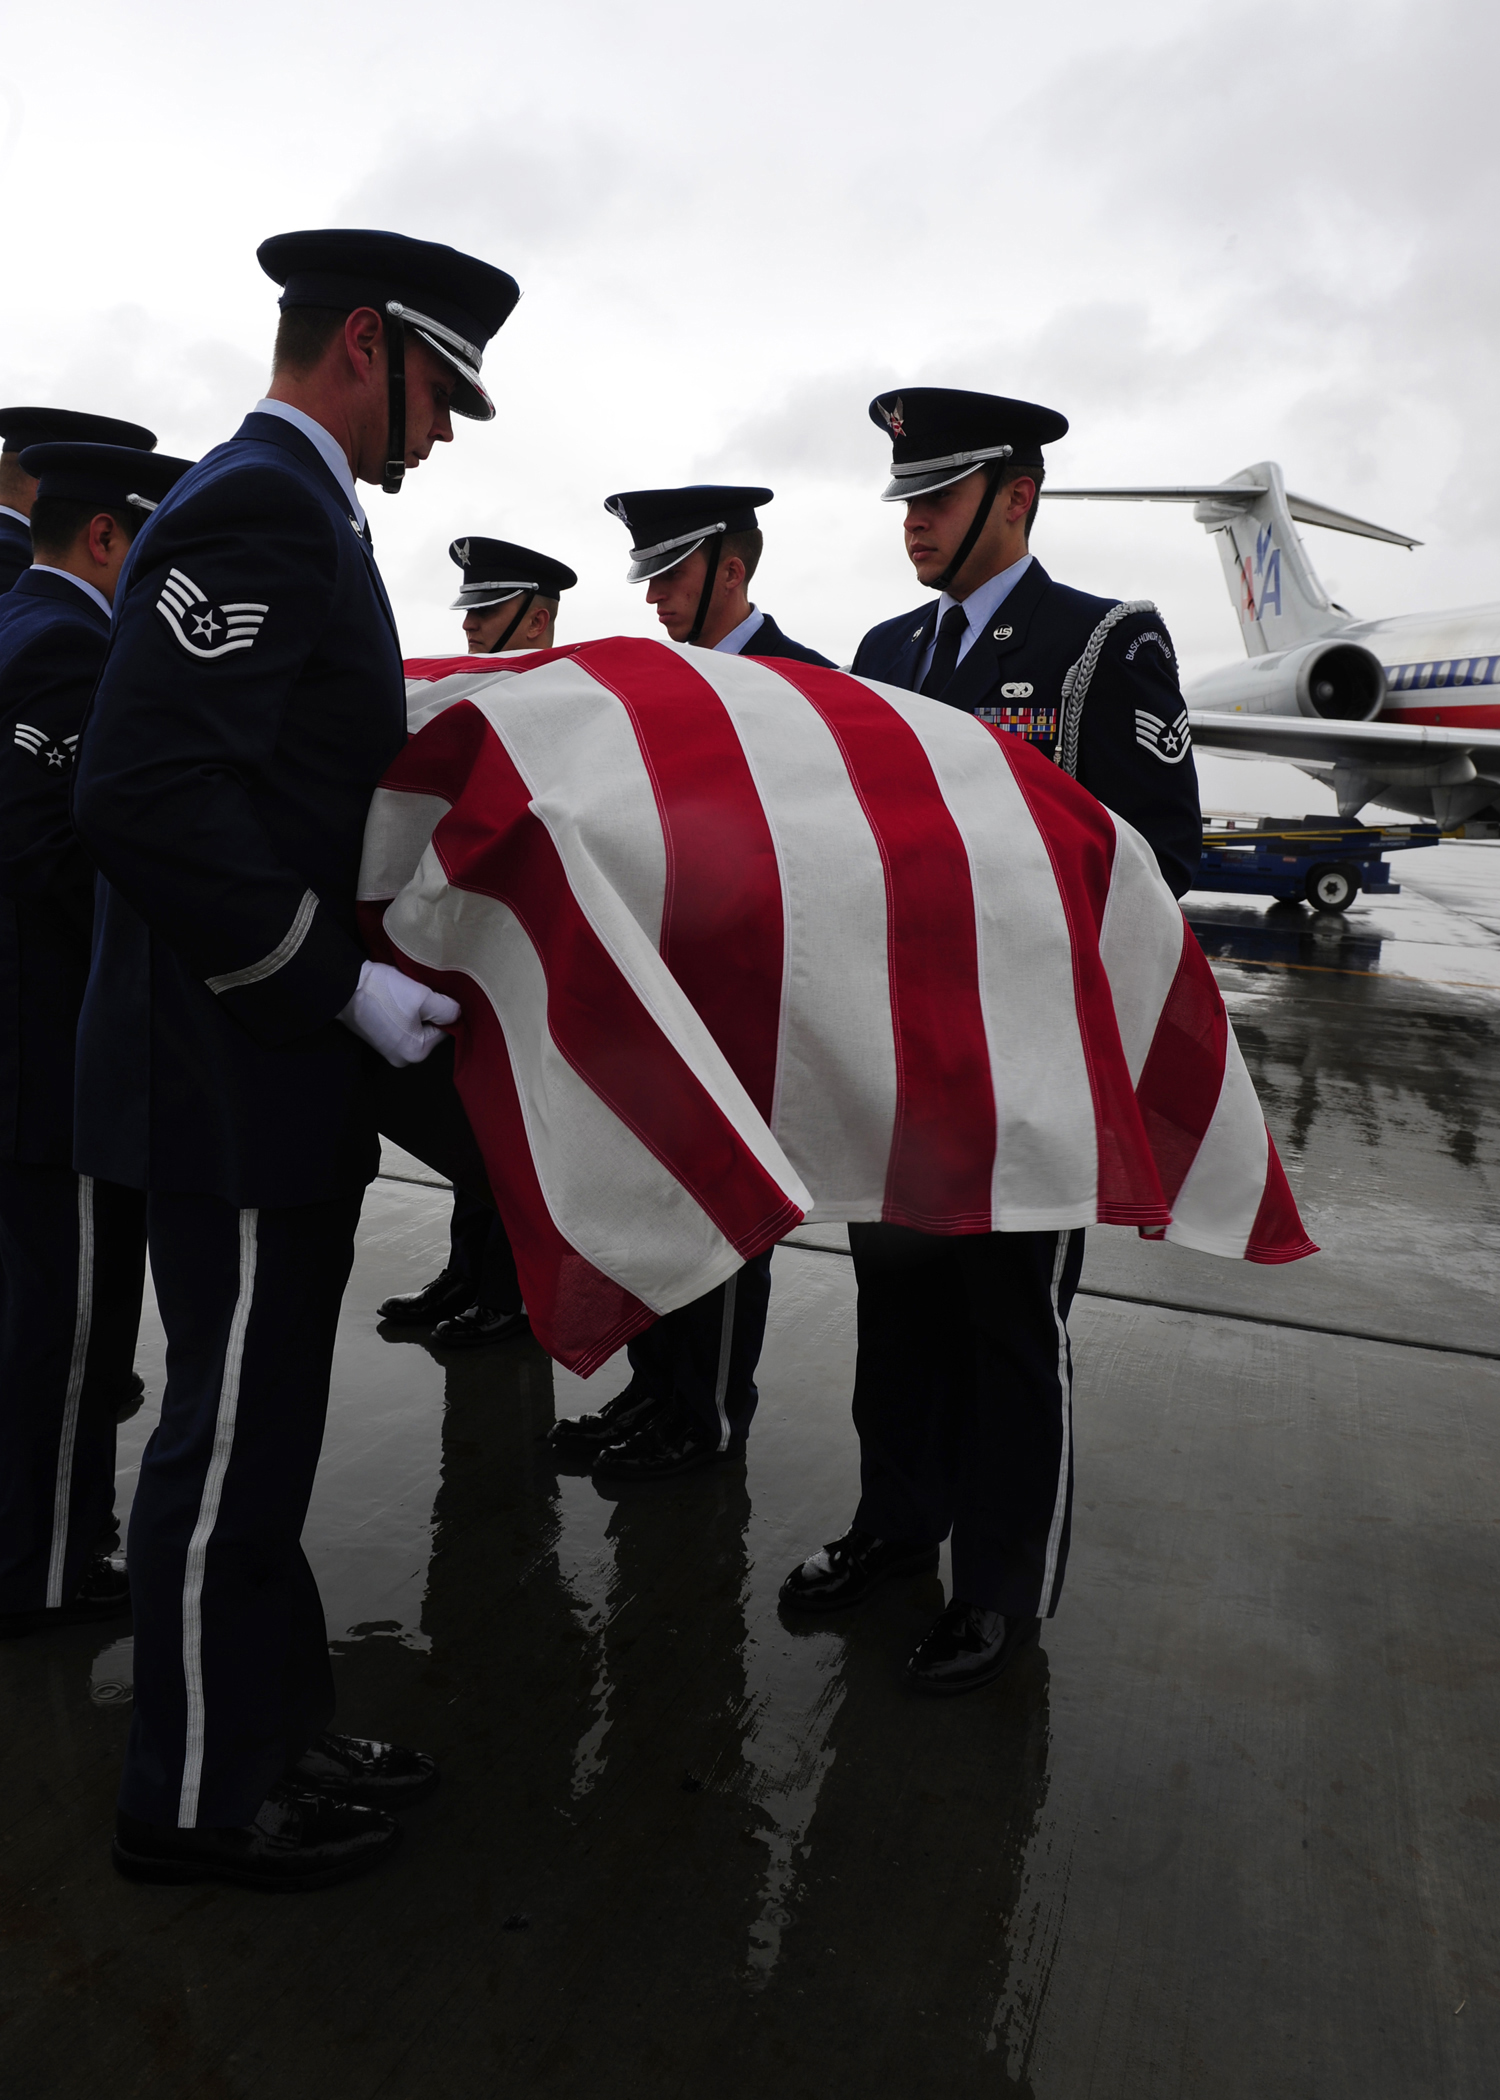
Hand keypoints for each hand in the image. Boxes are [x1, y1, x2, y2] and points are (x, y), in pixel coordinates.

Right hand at [338, 960, 460, 1066]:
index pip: (445, 1029)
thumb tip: (457, 1013)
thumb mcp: (424, 997)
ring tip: (403, 994)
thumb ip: (448, 1009)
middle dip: (428, 1010)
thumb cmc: (383, 993)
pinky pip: (399, 1023)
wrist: (343, 985)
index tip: (434, 993)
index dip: (443, 1009)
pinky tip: (393, 997)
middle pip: (429, 1029)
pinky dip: (400, 1010)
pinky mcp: (377, 1036)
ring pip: (414, 1024)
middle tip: (418, 992)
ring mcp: (387, 1048)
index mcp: (416, 1053)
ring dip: (414, 1008)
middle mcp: (402, 1058)